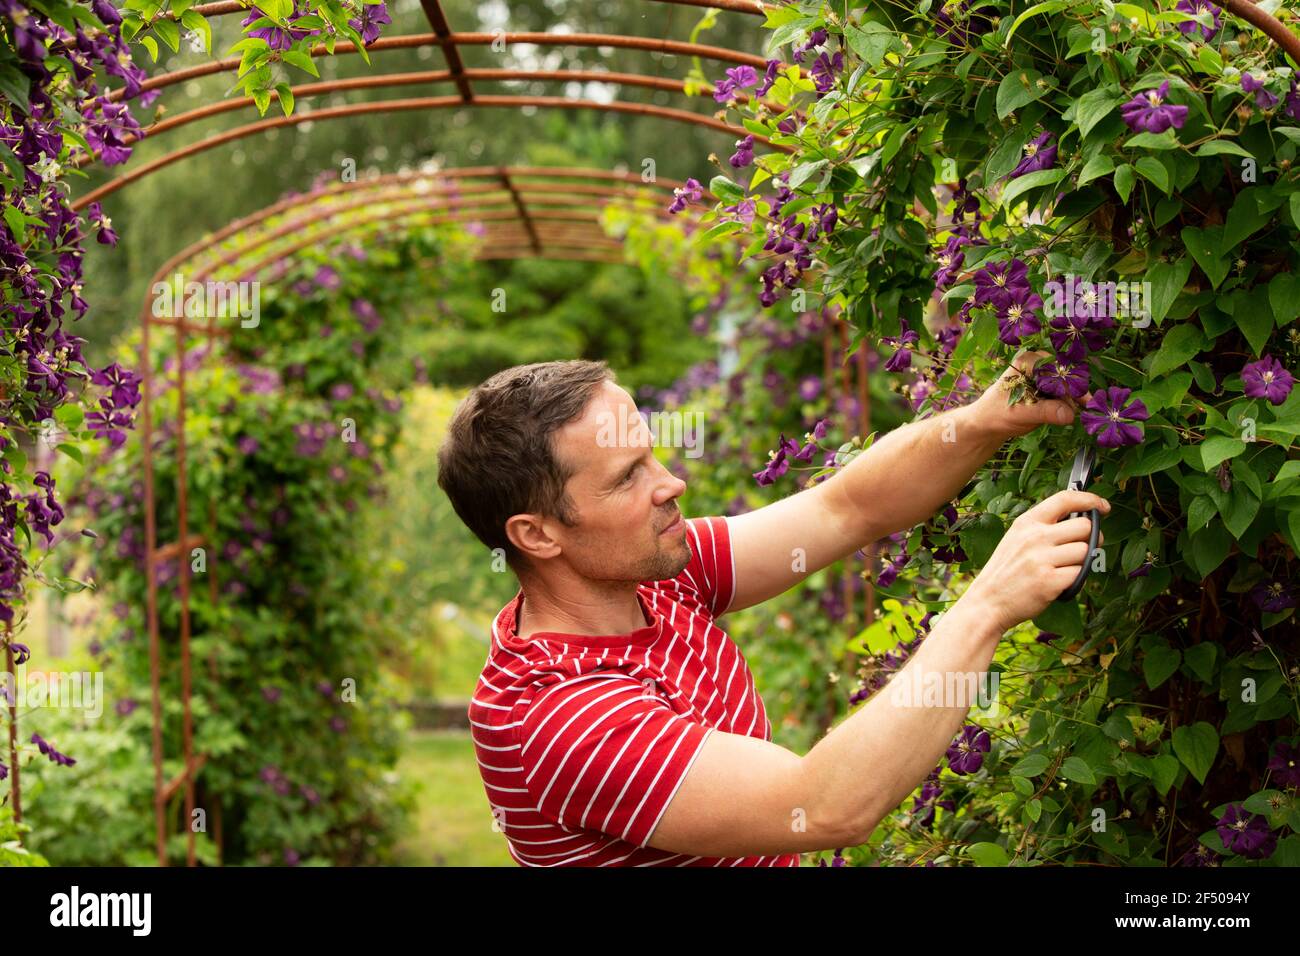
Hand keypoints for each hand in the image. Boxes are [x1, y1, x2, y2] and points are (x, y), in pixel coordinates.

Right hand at [961, 489, 1110, 633]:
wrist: (988, 602)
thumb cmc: (1007, 571)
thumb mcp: (1016, 539)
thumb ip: (1043, 527)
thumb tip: (1082, 520)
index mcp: (1027, 522)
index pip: (1065, 499)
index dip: (1090, 499)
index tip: (1102, 507)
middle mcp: (1035, 537)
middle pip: (1085, 526)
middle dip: (1092, 537)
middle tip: (1084, 548)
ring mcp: (1042, 559)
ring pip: (1086, 551)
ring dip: (1083, 561)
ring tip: (1065, 569)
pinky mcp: (1049, 581)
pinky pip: (1080, 574)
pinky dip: (1076, 580)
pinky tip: (1060, 583)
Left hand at [968, 349, 1078, 440]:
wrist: (987, 423)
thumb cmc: (996, 414)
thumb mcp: (1019, 413)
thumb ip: (1044, 412)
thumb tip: (1070, 415)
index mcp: (1028, 362)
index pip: (1056, 370)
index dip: (1071, 385)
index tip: (1084, 400)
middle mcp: (1038, 364)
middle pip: (1066, 376)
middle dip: (1075, 393)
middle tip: (1086, 408)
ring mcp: (1044, 376)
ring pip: (1068, 386)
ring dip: (1074, 400)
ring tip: (1080, 412)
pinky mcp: (1047, 389)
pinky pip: (1065, 395)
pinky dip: (1070, 404)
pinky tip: (1071, 413)